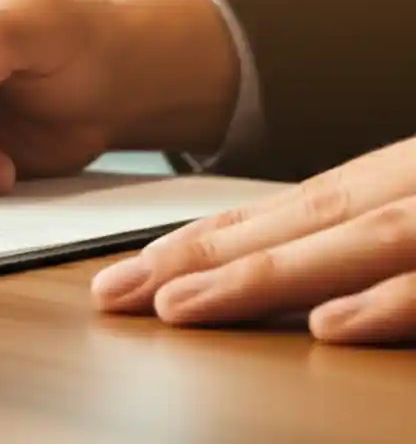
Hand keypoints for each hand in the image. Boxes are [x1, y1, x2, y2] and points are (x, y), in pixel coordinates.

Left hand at [92, 136, 415, 344]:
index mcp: (410, 178)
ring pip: (362, 242)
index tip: (139, 266)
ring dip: (265, 275)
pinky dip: (391, 302)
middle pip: (308, 219)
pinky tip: (327, 325)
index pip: (299, 207)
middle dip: (205, 257)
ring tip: (178, 306)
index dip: (214, 236)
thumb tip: (320, 260)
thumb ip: (383, 223)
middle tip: (117, 292)